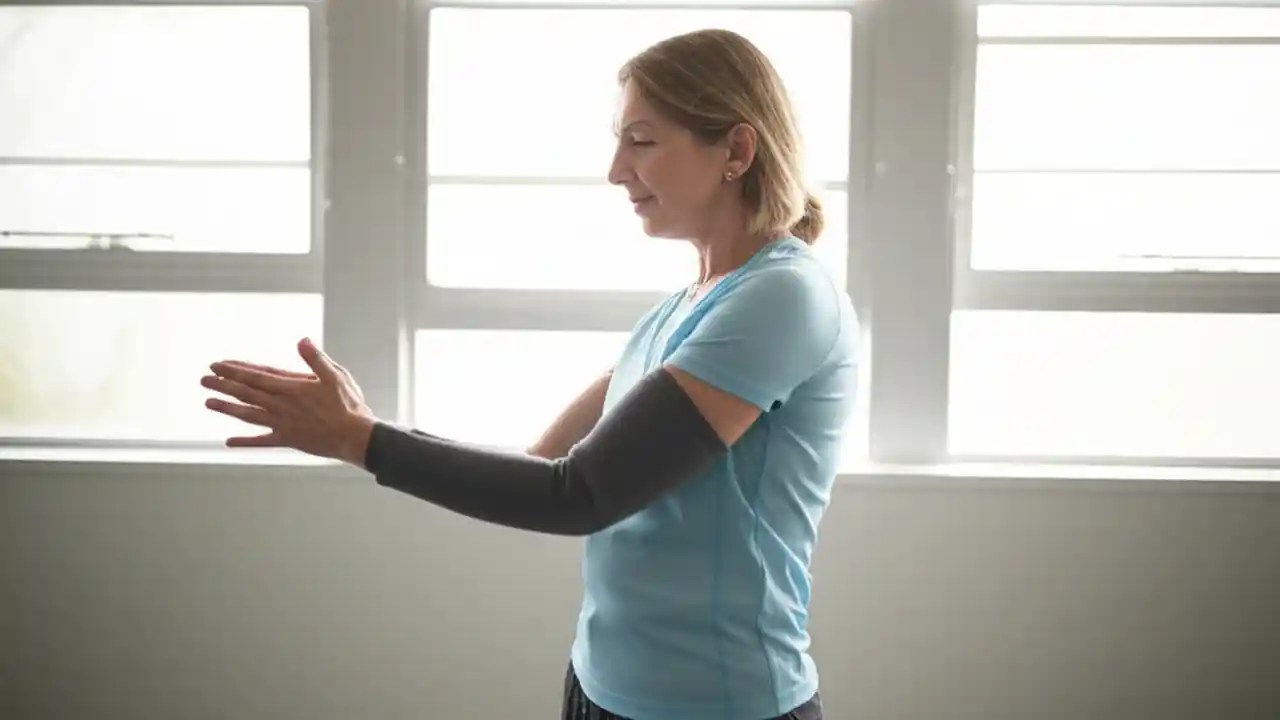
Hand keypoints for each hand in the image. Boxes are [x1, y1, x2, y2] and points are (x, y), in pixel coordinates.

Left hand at [201, 337, 377, 467]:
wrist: (355, 438)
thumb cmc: (349, 405)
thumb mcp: (337, 376)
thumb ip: (316, 359)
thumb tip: (302, 340)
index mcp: (292, 388)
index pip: (257, 376)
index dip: (236, 370)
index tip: (217, 365)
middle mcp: (282, 406)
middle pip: (247, 394)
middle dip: (224, 385)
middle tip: (204, 379)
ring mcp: (283, 424)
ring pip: (249, 415)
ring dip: (227, 408)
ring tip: (208, 403)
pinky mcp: (288, 440)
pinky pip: (262, 441)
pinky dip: (245, 441)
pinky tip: (228, 442)